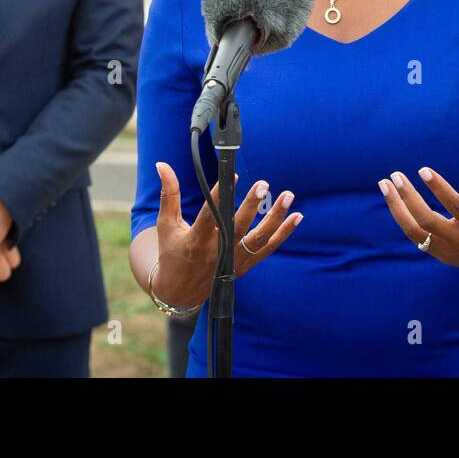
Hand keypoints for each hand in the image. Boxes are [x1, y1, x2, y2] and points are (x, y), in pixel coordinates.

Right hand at [148, 162, 301, 308]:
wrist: (179, 292)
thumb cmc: (171, 252)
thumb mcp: (166, 224)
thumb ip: (169, 194)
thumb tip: (162, 165)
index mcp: (196, 240)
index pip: (210, 215)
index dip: (219, 195)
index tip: (233, 176)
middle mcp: (217, 252)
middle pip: (238, 227)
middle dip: (252, 206)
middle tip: (263, 184)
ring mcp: (233, 260)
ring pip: (258, 239)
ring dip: (275, 218)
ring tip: (288, 195)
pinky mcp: (244, 265)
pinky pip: (268, 249)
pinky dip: (283, 234)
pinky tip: (296, 216)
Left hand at [380, 169, 458, 289]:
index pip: (456, 207)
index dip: (440, 189)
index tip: (423, 171)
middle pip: (426, 221)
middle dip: (407, 198)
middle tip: (395, 175)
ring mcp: (447, 250)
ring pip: (414, 231)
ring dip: (396, 208)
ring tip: (384, 184)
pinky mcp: (441, 254)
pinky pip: (415, 237)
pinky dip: (402, 219)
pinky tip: (394, 200)